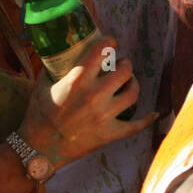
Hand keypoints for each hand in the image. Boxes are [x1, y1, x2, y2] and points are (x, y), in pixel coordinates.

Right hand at [20, 36, 155, 169]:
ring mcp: (104, 116)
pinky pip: (135, 126)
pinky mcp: (109, 134)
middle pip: (124, 71)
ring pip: (133, 93)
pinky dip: (147, 120)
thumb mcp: (41, 86)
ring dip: (133, 84)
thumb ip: (53, 69)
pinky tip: (155, 114)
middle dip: (125, 64)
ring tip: (129, 82)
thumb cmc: (38, 115)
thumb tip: (60, 54)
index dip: (109, 42)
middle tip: (122, 65)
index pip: (102, 51)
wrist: (38, 149)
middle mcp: (94, 96)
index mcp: (78, 80)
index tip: (110, 42)